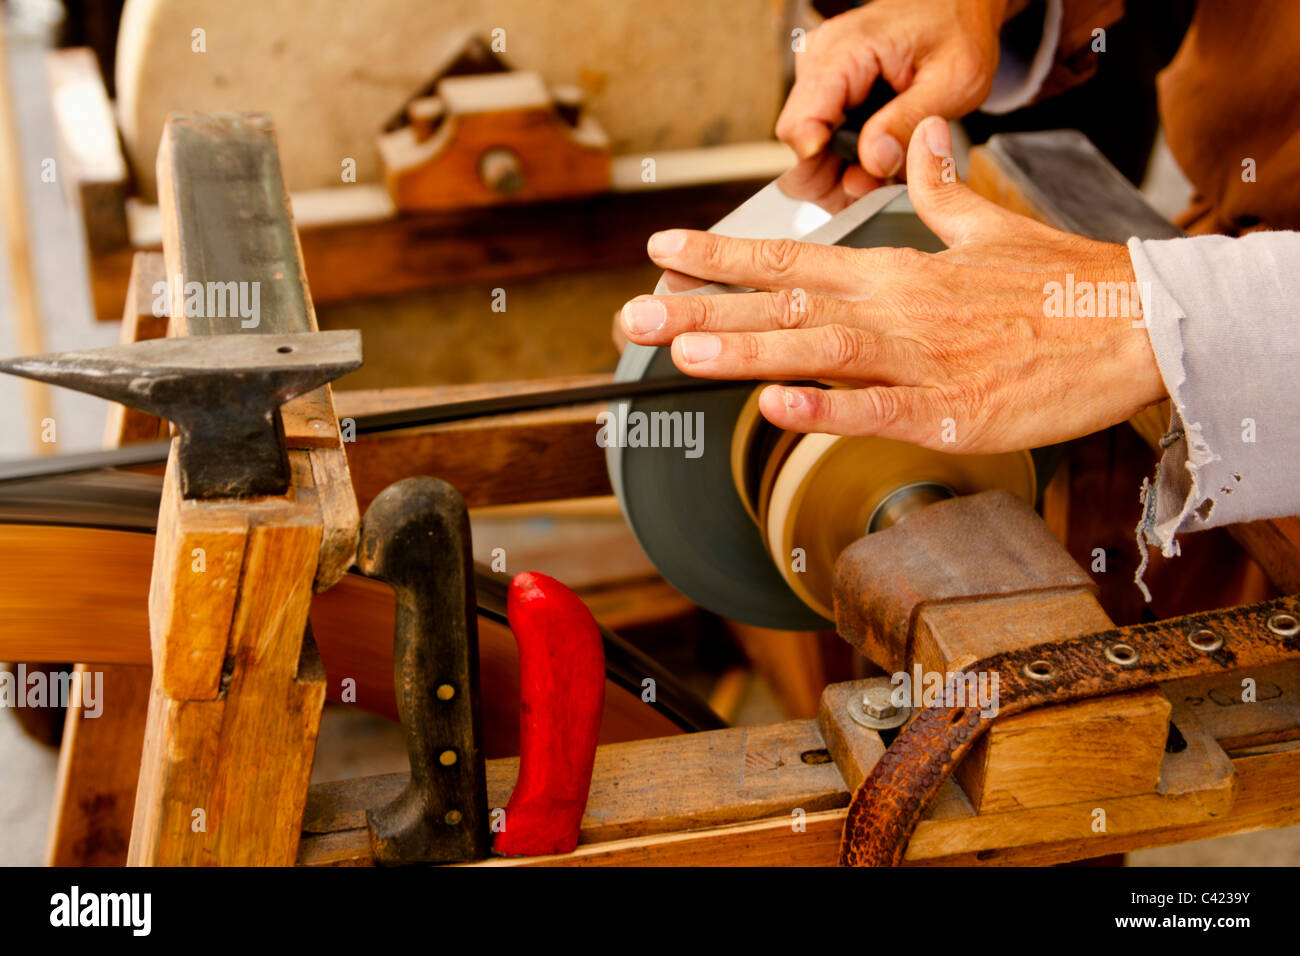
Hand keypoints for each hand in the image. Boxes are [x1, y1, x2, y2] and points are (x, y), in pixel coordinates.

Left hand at [619, 118, 1167, 454]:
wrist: (1139, 324)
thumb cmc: (1063, 284)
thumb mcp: (992, 229)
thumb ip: (943, 191)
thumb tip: (923, 141)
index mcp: (896, 271)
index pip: (791, 258)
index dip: (721, 257)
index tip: (661, 250)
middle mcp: (896, 309)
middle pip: (784, 306)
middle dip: (702, 310)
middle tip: (633, 315)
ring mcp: (922, 359)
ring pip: (819, 350)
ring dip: (747, 351)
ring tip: (681, 350)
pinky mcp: (955, 410)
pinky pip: (882, 410)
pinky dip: (830, 409)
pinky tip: (779, 408)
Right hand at [778, 0, 1008, 198]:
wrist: (957, 7)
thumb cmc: (958, 30)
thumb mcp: (953, 81)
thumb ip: (909, 121)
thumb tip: (872, 160)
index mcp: (844, 51)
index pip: (799, 127)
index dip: (823, 167)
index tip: (860, 183)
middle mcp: (820, 59)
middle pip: (800, 143)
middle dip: (836, 176)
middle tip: (879, 189)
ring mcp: (819, 72)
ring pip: (809, 145)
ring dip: (843, 170)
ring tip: (884, 174)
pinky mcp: (827, 86)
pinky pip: (823, 133)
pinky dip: (847, 155)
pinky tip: (876, 157)